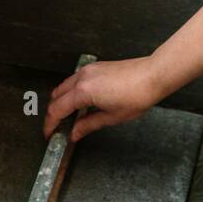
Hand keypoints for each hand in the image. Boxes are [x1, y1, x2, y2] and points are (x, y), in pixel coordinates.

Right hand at [42, 57, 164, 141]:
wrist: (153, 75)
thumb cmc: (137, 96)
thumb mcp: (111, 117)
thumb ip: (88, 125)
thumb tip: (74, 133)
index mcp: (83, 92)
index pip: (57, 110)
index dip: (50, 124)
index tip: (49, 134)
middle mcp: (81, 78)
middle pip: (56, 96)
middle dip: (53, 113)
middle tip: (57, 128)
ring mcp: (87, 70)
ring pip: (64, 87)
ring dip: (62, 102)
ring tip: (69, 118)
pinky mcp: (95, 67)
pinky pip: (75, 80)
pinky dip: (71, 93)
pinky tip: (80, 104)